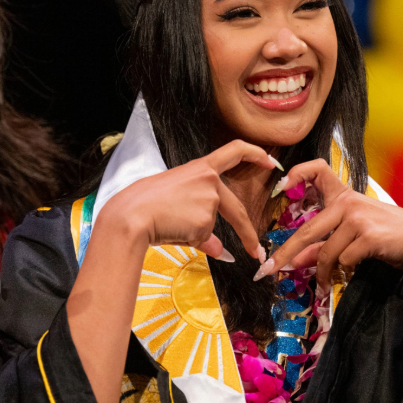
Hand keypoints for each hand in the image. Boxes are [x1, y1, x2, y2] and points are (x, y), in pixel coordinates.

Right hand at [94, 140, 276, 260]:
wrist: (131, 216)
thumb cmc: (145, 204)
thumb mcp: (175, 204)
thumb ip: (202, 222)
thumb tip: (221, 251)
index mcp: (200, 167)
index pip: (234, 151)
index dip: (256, 154)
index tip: (271, 163)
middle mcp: (209, 180)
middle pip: (236, 207)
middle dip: (248, 233)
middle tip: (255, 250)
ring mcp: (209, 199)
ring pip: (211, 224)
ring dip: (195, 231)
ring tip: (169, 223)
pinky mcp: (205, 219)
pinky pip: (204, 237)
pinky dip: (191, 239)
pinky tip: (172, 230)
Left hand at [260, 159, 402, 287]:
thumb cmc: (381, 232)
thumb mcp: (349, 234)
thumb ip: (323, 243)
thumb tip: (296, 261)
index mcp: (342, 195)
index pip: (318, 170)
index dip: (297, 172)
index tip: (280, 187)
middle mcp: (347, 203)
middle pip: (309, 230)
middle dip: (286, 253)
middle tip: (268, 269)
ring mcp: (357, 218)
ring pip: (326, 252)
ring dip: (321, 273)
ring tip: (321, 284)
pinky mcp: (368, 236)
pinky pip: (344, 260)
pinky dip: (343, 272)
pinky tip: (348, 274)